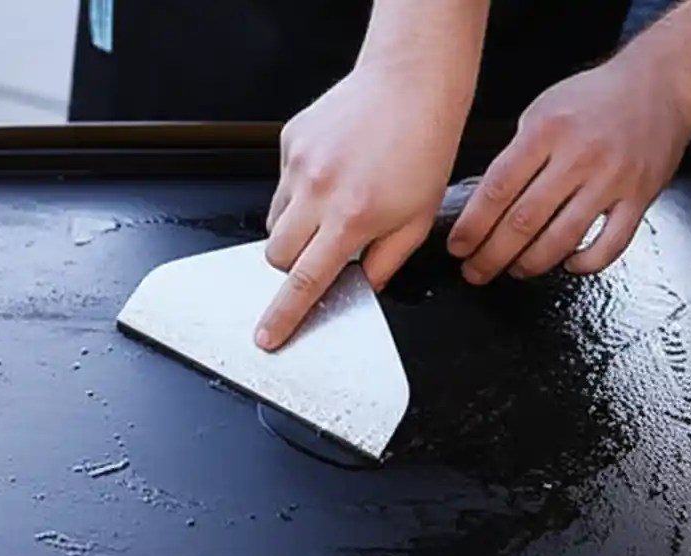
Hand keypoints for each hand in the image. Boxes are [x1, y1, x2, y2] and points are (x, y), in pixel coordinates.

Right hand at [254, 60, 470, 350]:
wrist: (411, 84)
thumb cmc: (423, 146)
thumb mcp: (418, 219)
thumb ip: (386, 262)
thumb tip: (361, 287)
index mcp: (351, 218)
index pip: (306, 281)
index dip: (283, 315)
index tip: (266, 336)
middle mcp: (318, 190)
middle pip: (276, 256)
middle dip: (292, 267)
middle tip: (322, 251)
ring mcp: (299, 164)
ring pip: (274, 220)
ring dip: (296, 228)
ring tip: (333, 205)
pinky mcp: (290, 140)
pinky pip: (281, 183)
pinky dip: (300, 190)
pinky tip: (333, 172)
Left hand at [447, 56, 690, 283]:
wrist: (659, 85)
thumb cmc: (595, 98)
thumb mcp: (541, 110)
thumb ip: (516, 153)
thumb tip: (484, 202)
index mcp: (546, 131)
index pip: (497, 189)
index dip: (472, 226)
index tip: (458, 246)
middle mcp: (578, 156)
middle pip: (523, 221)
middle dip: (492, 255)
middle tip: (475, 270)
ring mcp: (611, 179)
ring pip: (562, 239)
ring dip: (531, 264)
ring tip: (514, 271)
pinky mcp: (640, 197)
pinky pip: (611, 244)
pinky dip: (586, 263)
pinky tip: (569, 264)